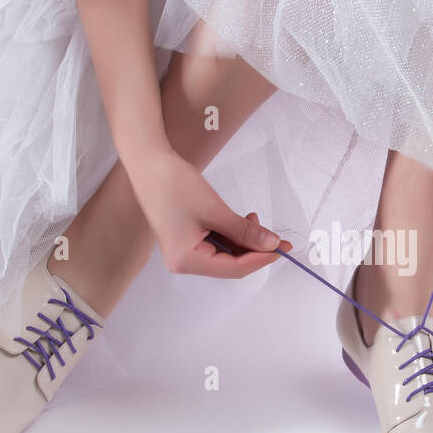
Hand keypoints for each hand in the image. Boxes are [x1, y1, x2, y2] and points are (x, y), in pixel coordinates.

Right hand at [132, 150, 286, 277]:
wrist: (149, 163)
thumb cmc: (174, 184)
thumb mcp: (215, 210)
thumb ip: (245, 231)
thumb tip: (271, 244)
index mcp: (186, 260)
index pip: (233, 268)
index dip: (261, 259)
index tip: (283, 249)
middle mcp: (182, 262)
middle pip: (230, 265)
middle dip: (254, 250)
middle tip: (277, 237)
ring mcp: (183, 252)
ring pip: (225, 255)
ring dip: (244, 241)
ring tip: (254, 218)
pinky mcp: (186, 241)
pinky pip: (216, 245)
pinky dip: (232, 235)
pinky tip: (242, 220)